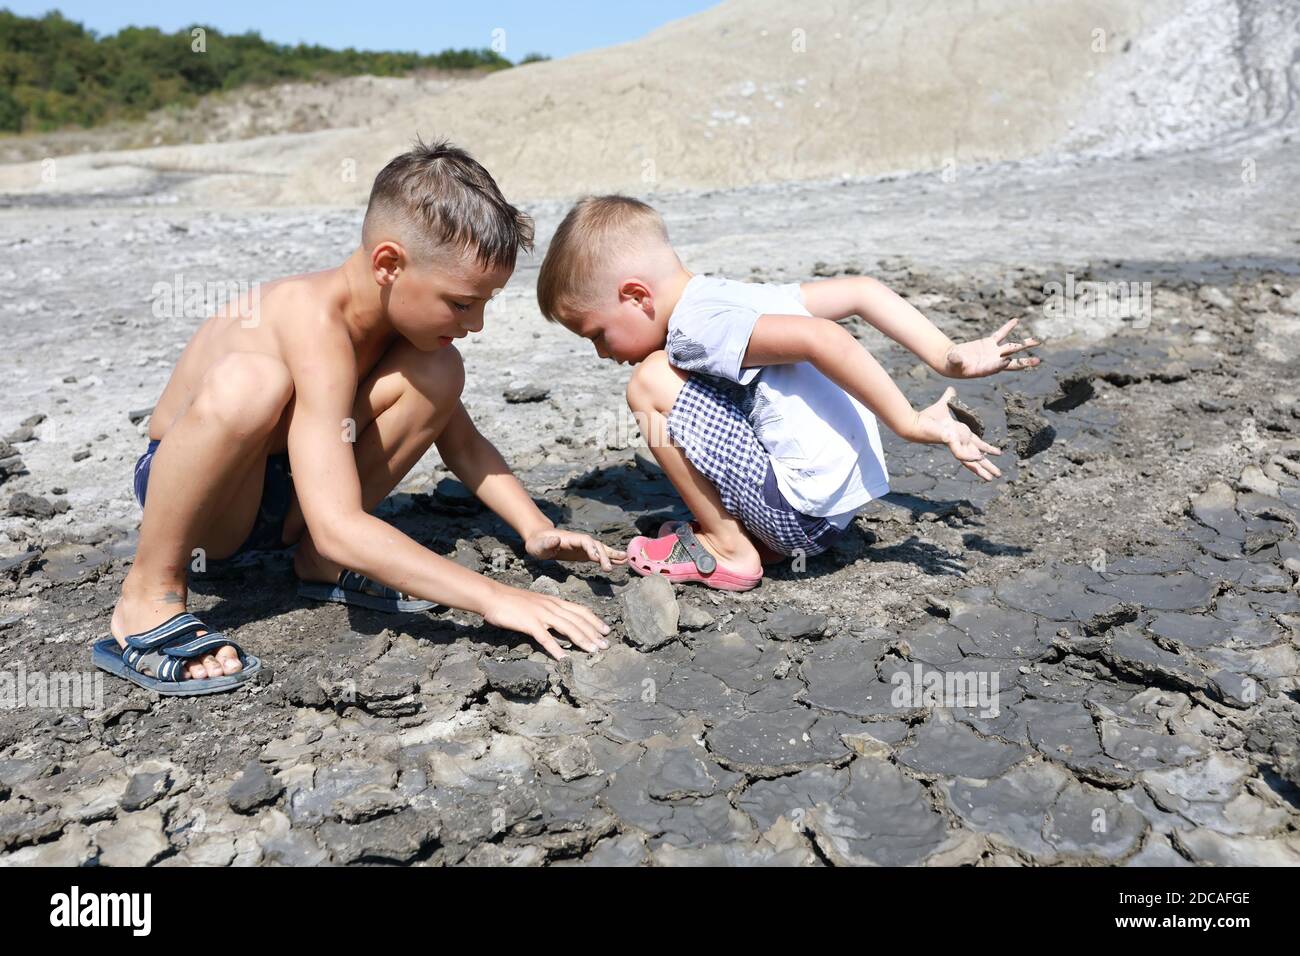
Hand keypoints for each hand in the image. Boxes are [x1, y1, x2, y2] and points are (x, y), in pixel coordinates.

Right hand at [481, 584, 611, 659]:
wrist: (492, 596)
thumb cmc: (512, 601)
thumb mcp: (536, 603)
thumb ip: (549, 611)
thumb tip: (560, 622)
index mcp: (554, 601)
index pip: (580, 610)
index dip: (594, 620)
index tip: (606, 630)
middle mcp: (551, 607)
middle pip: (578, 620)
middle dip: (594, 633)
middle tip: (606, 646)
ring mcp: (541, 615)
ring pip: (567, 628)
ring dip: (583, 640)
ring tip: (594, 651)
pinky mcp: (530, 624)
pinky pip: (546, 638)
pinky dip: (556, 648)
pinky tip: (564, 658)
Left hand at [525, 527, 627, 570]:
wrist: (539, 539)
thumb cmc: (537, 543)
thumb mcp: (538, 544)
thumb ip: (547, 543)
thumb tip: (557, 539)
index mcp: (570, 538)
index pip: (585, 541)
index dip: (592, 548)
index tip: (597, 558)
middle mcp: (580, 541)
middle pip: (596, 545)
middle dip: (604, 556)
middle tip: (609, 569)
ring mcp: (583, 547)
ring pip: (601, 549)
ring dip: (612, 555)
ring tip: (626, 560)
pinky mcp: (584, 553)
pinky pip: (599, 555)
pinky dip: (610, 558)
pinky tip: (620, 562)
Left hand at [916, 387, 1003, 480]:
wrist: (915, 421)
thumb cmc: (927, 416)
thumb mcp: (943, 405)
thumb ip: (949, 398)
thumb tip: (951, 389)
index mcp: (960, 435)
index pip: (977, 445)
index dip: (988, 449)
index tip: (999, 453)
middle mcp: (959, 442)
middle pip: (977, 457)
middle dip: (988, 466)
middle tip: (998, 475)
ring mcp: (955, 444)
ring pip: (970, 461)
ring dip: (981, 469)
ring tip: (992, 478)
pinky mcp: (949, 442)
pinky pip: (961, 454)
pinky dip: (971, 457)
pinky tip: (980, 457)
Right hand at [943, 318, 1039, 377]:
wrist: (952, 361)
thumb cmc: (952, 365)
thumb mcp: (953, 364)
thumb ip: (956, 360)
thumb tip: (955, 357)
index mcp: (985, 369)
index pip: (996, 367)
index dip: (1001, 364)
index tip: (1008, 361)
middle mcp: (993, 361)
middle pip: (1012, 362)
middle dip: (1025, 362)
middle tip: (1037, 361)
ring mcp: (993, 352)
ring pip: (1011, 347)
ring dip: (1024, 344)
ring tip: (1037, 341)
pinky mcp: (989, 343)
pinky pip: (1001, 334)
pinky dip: (1008, 327)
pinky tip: (1016, 320)